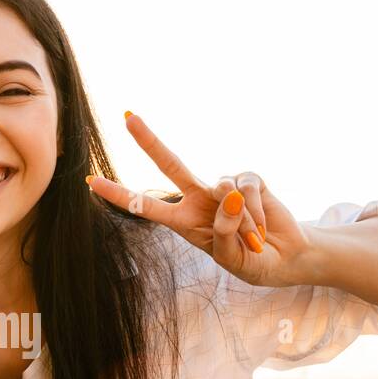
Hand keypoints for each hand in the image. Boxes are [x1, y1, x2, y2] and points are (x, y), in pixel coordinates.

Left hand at [86, 111, 311, 286]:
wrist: (286, 257)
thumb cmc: (252, 261)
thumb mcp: (233, 259)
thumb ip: (225, 231)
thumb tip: (226, 193)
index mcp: (183, 221)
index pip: (145, 206)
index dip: (118, 195)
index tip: (91, 181)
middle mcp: (198, 198)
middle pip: (170, 164)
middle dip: (148, 140)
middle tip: (127, 116)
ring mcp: (222, 186)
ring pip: (223, 190)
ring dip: (241, 221)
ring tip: (253, 239)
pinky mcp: (248, 179)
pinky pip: (246, 188)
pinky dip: (256, 212)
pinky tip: (262, 226)